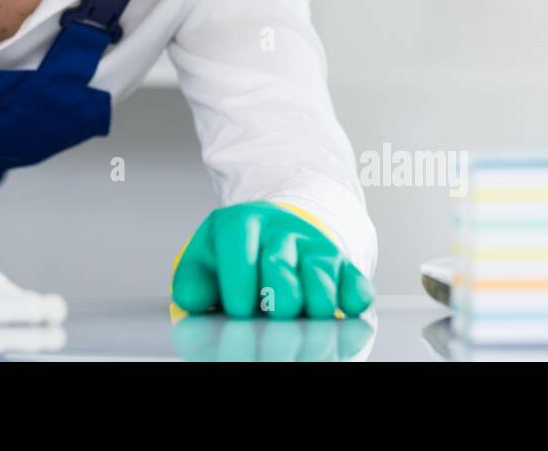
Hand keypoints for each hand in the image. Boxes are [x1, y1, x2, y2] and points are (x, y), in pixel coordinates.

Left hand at [171, 201, 372, 318]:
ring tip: (301, 320)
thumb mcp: (205, 259)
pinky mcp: (343, 264)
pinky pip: (355, 283)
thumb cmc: (235, 255)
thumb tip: (195, 303)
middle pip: (280, 269)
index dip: (238, 292)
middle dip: (275, 305)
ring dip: (312, 307)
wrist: (274, 230)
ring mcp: (315, 245)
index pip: (240, 256)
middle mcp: (281, 230)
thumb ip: (192, 283)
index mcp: (241, 225)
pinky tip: (343, 314)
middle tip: (271, 322)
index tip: (239, 312)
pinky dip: (352, 302)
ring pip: (320, 277)